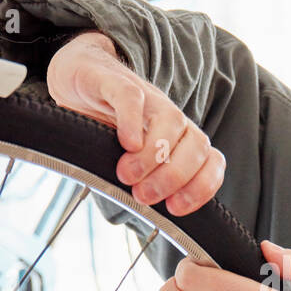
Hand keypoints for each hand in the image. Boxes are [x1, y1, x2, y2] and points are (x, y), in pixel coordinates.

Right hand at [46, 30, 225, 215]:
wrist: (79, 76)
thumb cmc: (107, 125)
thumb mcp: (131, 160)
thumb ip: (146, 182)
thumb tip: (149, 215)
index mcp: (180, 139)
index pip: (211, 162)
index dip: (201, 187)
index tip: (176, 208)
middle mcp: (170, 118)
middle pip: (197, 145)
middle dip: (174, 177)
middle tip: (144, 196)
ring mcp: (147, 98)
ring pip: (172, 121)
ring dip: (154, 155)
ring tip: (127, 176)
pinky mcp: (115, 82)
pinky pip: (132, 98)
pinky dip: (133, 121)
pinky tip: (126, 144)